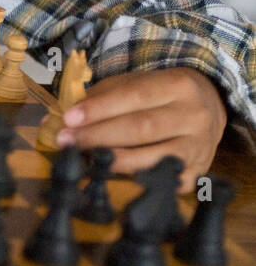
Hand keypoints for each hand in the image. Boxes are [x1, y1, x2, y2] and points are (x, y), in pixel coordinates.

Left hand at [57, 67, 226, 191]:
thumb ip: (98, 98)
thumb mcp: (134, 85)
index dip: (99, 108)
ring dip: (111, 160)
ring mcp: (198, 147)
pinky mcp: (196, 174)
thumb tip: (57, 119)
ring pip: (151, 158)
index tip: (69, 118)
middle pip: (141, 128)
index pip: (134, 96)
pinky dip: (132, 180)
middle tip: (66, 141)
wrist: (207, 110)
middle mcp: (194, 116)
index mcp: (178, 85)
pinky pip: (160, 181)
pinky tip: (109, 176)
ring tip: (82, 158)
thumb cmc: (158, 97)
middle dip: (98, 136)